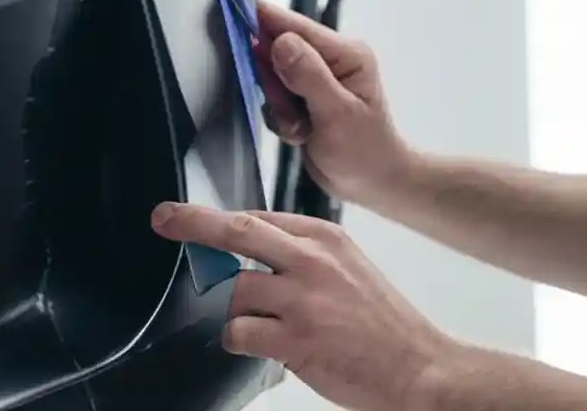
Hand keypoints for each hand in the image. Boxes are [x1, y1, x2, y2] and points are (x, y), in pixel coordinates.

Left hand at [151, 202, 453, 410]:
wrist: (423, 369)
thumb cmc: (385, 325)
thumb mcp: (351, 268)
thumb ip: (306, 255)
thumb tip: (256, 249)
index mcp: (325, 238)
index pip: (259, 218)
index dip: (221, 220)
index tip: (193, 218)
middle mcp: (312, 261)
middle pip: (237, 231)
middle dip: (193, 222)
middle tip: (164, 218)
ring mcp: (302, 299)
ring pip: (232, 290)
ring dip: (226, 307)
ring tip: (251, 322)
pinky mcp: (296, 339)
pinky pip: (238, 332)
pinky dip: (235, 339)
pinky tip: (254, 345)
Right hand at [252, 0, 412, 202]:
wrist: (374, 185)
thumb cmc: (365, 153)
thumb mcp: (338, 114)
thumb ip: (309, 77)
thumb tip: (280, 42)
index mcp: (345, 54)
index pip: (294, 26)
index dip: (260, 15)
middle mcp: (329, 59)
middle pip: (276, 49)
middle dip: (273, 83)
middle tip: (290, 111)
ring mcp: (315, 77)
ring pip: (271, 76)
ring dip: (278, 105)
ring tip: (300, 128)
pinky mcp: (303, 96)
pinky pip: (273, 96)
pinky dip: (280, 117)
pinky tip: (300, 133)